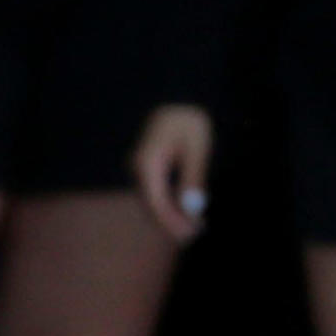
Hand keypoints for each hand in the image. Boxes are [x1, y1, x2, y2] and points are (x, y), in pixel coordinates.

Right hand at [133, 103, 216, 243]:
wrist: (177, 100)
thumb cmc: (189, 120)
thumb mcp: (197, 146)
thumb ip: (193, 175)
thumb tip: (193, 207)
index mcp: (147, 163)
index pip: (155, 202)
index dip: (171, 222)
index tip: (188, 234)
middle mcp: (138, 169)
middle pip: (150, 206)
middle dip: (171, 224)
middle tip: (195, 235)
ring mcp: (141, 170)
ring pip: (152, 203)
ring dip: (171, 217)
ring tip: (195, 227)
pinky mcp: (148, 170)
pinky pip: (155, 194)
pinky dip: (169, 206)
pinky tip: (187, 211)